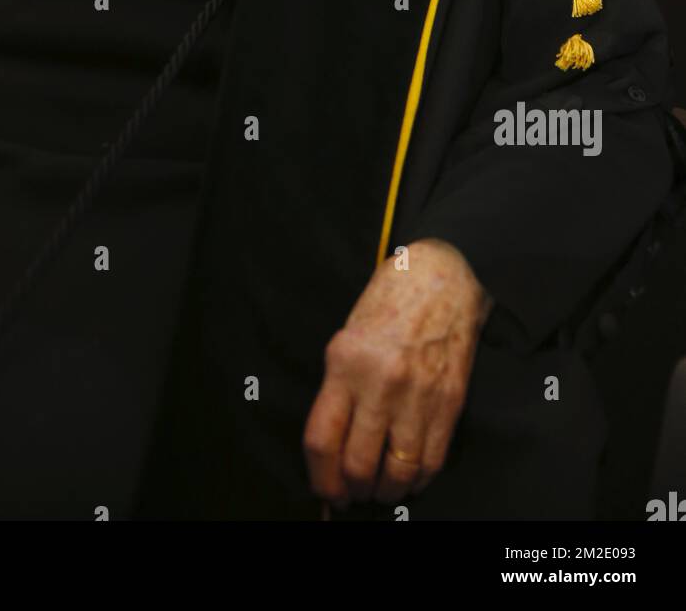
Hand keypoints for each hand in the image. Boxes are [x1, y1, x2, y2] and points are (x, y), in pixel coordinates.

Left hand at [302, 237, 492, 506]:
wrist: (443, 276)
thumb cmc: (390, 300)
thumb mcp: (348, 335)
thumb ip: (339, 386)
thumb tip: (332, 442)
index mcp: (345, 362)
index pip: (322, 439)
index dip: (320, 477)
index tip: (323, 489)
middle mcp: (380, 383)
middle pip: (357, 464)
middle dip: (350, 490)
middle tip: (350, 494)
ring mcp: (418, 395)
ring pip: (396, 472)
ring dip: (384, 491)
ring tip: (378, 490)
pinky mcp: (449, 402)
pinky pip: (432, 460)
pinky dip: (417, 480)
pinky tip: (408, 480)